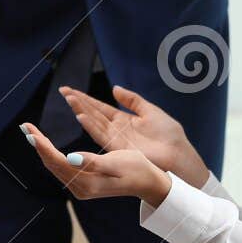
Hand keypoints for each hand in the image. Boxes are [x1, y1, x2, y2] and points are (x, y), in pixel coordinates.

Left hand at [19, 122, 171, 206]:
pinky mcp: (84, 184)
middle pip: (52, 164)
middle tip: (25, 127)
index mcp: (87, 182)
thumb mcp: (117, 161)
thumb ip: (93, 161)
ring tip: (31, 133)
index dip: (43, 145)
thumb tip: (70, 158)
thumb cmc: (136, 168)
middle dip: (38, 144)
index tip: (30, 131)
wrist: (147, 182)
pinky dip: (51, 154)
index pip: (58, 161)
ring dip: (42, 149)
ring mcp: (81, 188)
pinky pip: (62, 168)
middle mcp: (80, 188)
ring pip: (55, 166)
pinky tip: (47, 146)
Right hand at [59, 84, 209, 187]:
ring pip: (94, 122)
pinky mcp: (119, 147)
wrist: (178, 154)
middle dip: (78, 102)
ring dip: (82, 111)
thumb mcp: (150, 111)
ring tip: (70, 99)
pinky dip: (91, 125)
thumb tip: (115, 88)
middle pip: (93, 113)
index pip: (99, 107)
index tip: (70, 90)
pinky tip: (81, 116)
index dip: (85, 99)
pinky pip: (102, 134)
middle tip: (63, 91)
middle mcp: (116, 129)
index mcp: (123, 119)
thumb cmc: (168, 135)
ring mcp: (116, 139)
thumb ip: (132, 100)